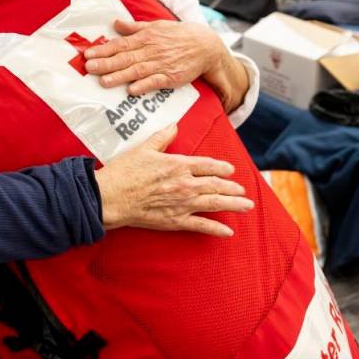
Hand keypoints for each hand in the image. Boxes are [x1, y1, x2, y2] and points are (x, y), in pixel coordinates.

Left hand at [84, 19, 225, 95]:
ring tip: (103, 81)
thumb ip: (135, 27)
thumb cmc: (178, 35)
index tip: (88, 54)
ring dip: (120, 76)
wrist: (206, 46)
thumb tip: (116, 23)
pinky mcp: (171, 77)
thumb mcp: (157, 25)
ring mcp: (161, 64)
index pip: (121, 44)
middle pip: (125, 57)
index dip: (104, 49)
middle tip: (89, 67)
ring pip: (137, 71)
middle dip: (106, 63)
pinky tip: (132, 90)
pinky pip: (156, 82)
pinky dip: (144, 86)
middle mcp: (151, 50)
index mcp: (146, 37)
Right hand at [95, 125, 252, 236]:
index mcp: (179, 165)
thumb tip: (174, 126)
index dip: (221, 167)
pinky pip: (201, 226)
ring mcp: (183, 204)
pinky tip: (228, 232)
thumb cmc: (125, 172)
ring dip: (233, 205)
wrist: (112, 197)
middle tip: (243, 191)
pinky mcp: (175, 221)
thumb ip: (162, 137)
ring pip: (215, 204)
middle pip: (216, 185)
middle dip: (232, 188)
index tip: (230, 170)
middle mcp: (186, 184)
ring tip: (247, 206)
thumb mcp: (144, 148)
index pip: (207, 165)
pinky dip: (216, 229)